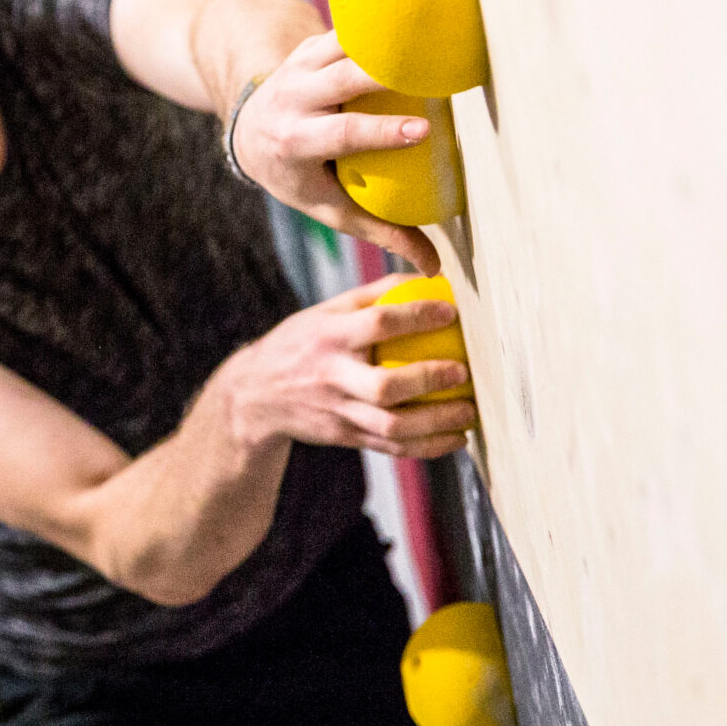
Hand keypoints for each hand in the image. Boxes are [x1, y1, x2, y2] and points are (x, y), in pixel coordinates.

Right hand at [212, 275, 474, 459]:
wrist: (257, 395)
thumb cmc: (303, 342)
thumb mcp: (326, 311)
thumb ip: (373, 295)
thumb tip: (428, 278)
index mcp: (328, 336)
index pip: (376, 323)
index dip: (417, 316)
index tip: (451, 312)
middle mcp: (332, 376)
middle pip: (384, 387)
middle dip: (430, 380)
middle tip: (463, 371)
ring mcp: (338, 412)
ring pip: (392, 427)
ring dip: (438, 423)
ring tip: (469, 412)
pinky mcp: (345, 437)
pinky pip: (391, 448)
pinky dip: (428, 447)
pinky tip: (456, 437)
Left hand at [229, 32, 442, 273]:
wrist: (252, 131)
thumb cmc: (303, 177)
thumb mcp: (331, 207)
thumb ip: (382, 231)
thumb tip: (435, 267)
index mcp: (295, 142)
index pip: (342, 134)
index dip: (382, 131)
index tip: (422, 130)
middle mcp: (293, 100)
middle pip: (341, 80)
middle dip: (384, 74)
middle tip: (434, 75)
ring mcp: (300, 69)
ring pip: (343, 46)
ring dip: (382, 43)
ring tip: (429, 43)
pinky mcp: (310, 47)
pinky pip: (346, 32)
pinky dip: (375, 29)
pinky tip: (413, 27)